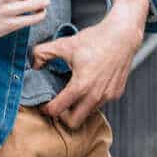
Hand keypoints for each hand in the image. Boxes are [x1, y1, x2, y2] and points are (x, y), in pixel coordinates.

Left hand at [32, 0, 146, 127]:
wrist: (123, 35)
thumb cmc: (96, 38)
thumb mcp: (65, 43)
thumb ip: (43, 53)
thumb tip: (34, 64)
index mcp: (81, 86)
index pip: (57, 110)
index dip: (46, 109)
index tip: (44, 104)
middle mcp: (96, 95)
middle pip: (74, 122)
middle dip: (63, 116)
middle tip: (58, 104)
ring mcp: (108, 95)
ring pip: (88, 113)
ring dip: (79, 108)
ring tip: (73, 93)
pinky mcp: (117, 92)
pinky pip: (101, 103)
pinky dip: (92, 100)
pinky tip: (89, 85)